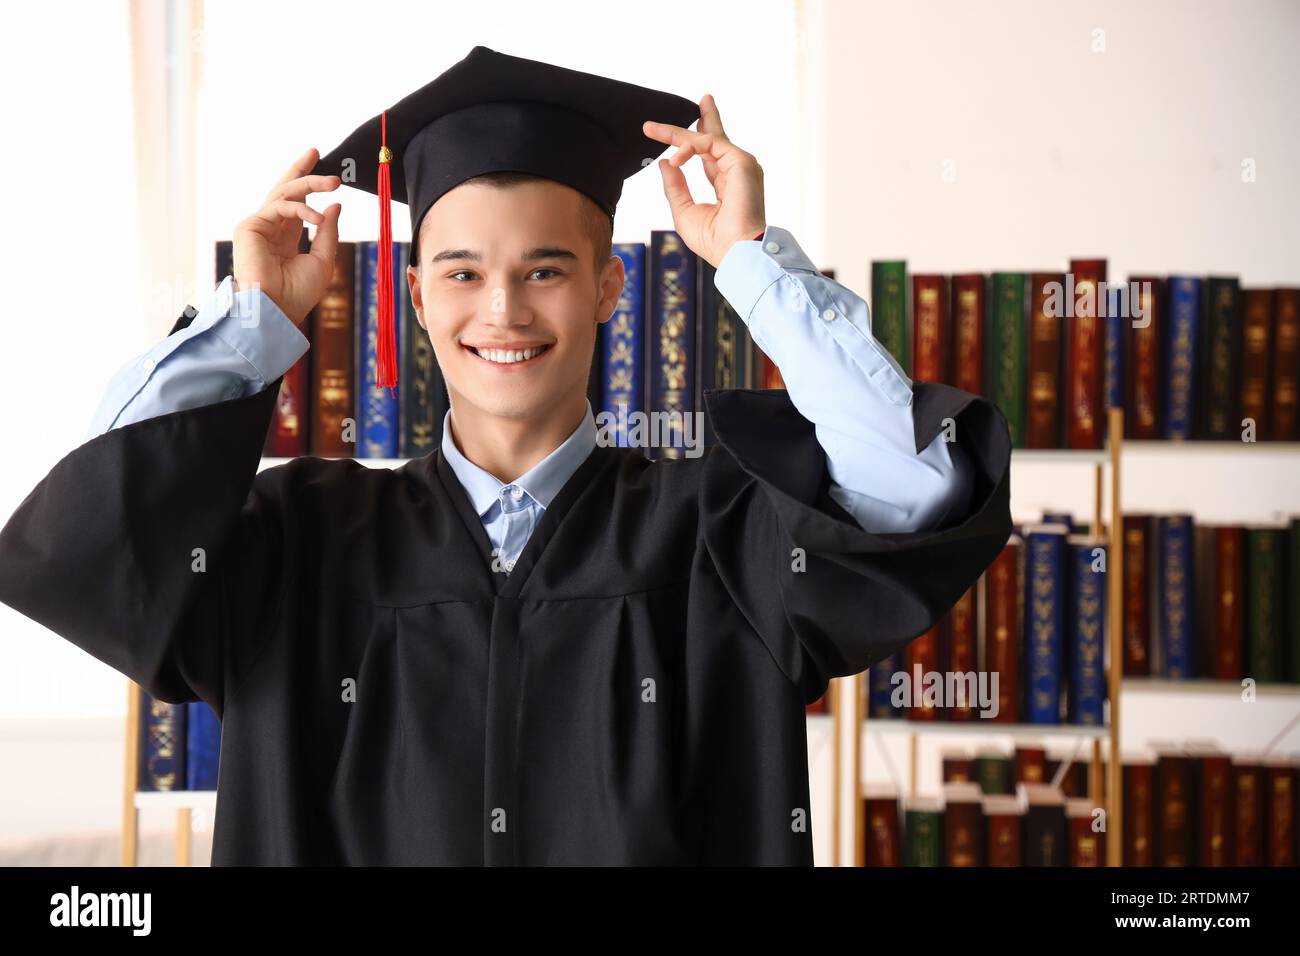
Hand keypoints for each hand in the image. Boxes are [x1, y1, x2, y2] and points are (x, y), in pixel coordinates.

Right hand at [232, 147, 341, 324]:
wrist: (276, 310)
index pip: (297, 206)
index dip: (308, 186)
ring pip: (284, 194)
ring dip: (310, 184)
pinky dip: (302, 209)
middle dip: (301, 171)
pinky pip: (279, 207)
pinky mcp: (249, 226)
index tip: (326, 174)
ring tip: (334, 182)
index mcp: (285, 239)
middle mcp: (270, 229)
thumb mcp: (323, 260)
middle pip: (284, 191)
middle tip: (316, 151)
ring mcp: (257, 226)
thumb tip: (334, 205)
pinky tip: (319, 218)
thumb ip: (328, 232)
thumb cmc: (299, 293)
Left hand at [643, 94, 764, 268]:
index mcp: (725, 184)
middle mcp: (735, 171)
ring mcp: (740, 165)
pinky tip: (675, 159)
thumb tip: (665, 163)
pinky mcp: (741, 161)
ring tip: (652, 129)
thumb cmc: (714, 241)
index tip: (666, 135)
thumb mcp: (685, 211)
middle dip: (704, 118)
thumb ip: (675, 187)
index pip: (708, 156)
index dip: (690, 143)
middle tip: (690, 103)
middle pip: (716, 138)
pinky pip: (709, 144)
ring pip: (707, 138)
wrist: (735, 251)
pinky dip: (687, 148)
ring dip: (677, 133)